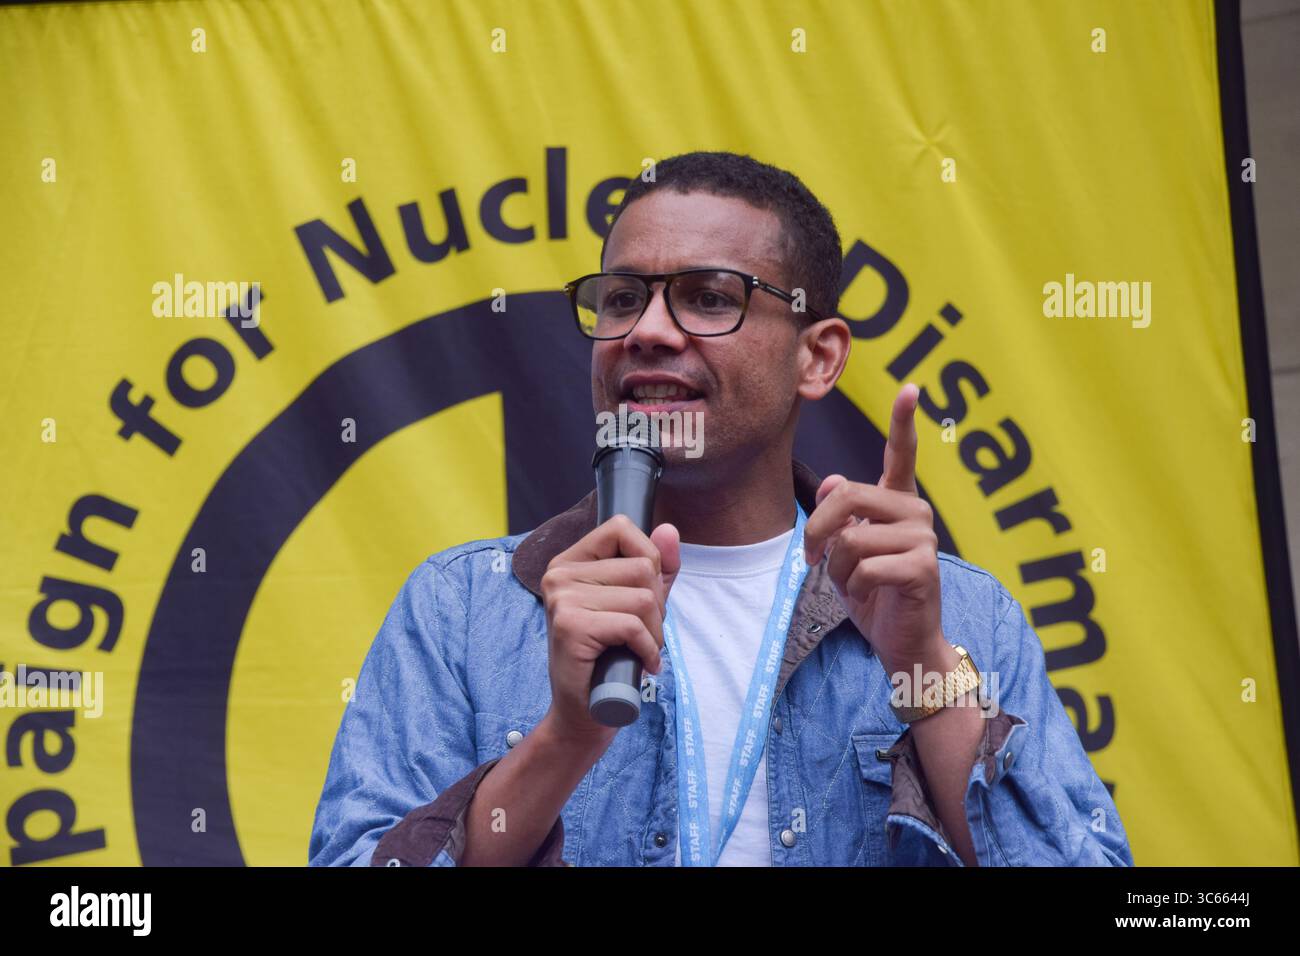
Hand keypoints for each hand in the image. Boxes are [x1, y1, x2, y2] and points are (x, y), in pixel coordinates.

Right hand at [540, 515, 680, 744]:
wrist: (585, 713)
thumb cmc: (611, 657)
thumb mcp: (639, 605)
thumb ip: (656, 567)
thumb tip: (669, 530)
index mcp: (570, 562)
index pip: (620, 527)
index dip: (648, 559)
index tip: (643, 596)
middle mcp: (559, 574)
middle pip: (642, 567)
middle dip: (656, 606)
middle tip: (640, 634)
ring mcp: (562, 599)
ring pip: (643, 598)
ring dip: (654, 632)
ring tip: (638, 651)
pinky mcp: (570, 626)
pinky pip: (633, 625)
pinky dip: (648, 650)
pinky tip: (640, 665)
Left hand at [801, 383, 945, 673]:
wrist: (902, 643)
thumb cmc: (873, 596)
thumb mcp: (845, 553)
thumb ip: (840, 518)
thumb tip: (830, 480)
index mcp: (899, 504)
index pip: (901, 455)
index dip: (904, 421)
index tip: (910, 388)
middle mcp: (917, 512)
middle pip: (847, 496)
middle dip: (816, 530)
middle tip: (810, 559)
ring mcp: (923, 538)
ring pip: (850, 538)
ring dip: (835, 568)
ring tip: (850, 585)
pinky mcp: (922, 567)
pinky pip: (863, 566)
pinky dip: (851, 587)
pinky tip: (868, 596)